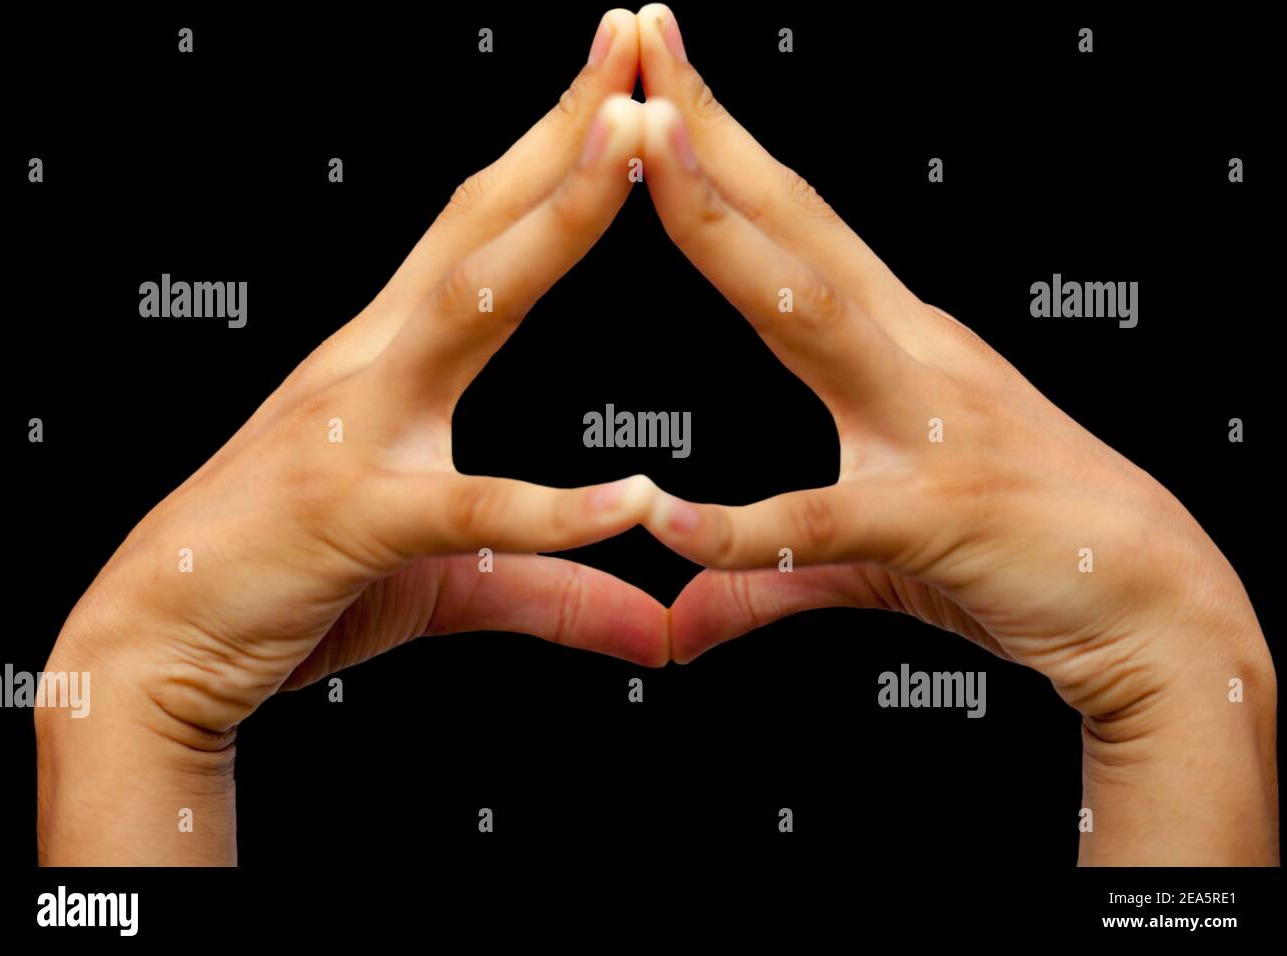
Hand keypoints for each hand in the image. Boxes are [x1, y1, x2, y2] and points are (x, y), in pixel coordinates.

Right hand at [39, 11, 663, 864]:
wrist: (160, 644)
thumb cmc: (294, 584)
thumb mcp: (450, 580)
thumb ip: (558, 587)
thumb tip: (655, 624)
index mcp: (391, 359)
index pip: (482, 232)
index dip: (549, 154)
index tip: (617, 86)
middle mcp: (370, 365)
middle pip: (478, 224)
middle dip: (559, 129)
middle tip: (634, 38)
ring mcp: (356, 429)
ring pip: (467, 306)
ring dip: (553, 220)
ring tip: (631, 140)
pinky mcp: (352, 520)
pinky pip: (466, 508)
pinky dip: (555, 508)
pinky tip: (636, 500)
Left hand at [632, 4, 1276, 864]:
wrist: (1157, 608)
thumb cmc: (1016, 554)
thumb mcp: (863, 556)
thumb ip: (757, 573)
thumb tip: (678, 616)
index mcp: (894, 344)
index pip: (791, 228)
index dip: (722, 150)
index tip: (654, 77)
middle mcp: (911, 355)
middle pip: (794, 226)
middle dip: (710, 132)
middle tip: (640, 34)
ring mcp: (928, 425)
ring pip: (809, 312)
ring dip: (723, 229)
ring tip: (646, 144)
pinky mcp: (940, 519)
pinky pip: (828, 518)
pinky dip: (746, 526)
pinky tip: (668, 522)